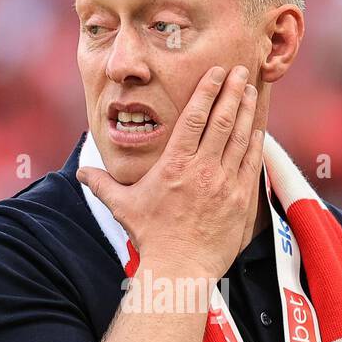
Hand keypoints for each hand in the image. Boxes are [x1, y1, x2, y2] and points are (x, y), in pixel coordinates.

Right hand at [78, 64, 264, 279]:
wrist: (180, 269)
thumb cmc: (151, 238)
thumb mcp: (123, 207)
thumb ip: (103, 185)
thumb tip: (82, 174)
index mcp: (174, 165)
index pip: (194, 118)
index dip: (208, 91)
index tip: (218, 73)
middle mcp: (202, 169)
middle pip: (222, 121)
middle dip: (234, 92)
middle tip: (241, 71)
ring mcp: (224, 184)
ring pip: (240, 138)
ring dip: (248, 112)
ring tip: (252, 91)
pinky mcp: (240, 200)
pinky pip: (251, 163)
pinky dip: (256, 143)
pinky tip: (258, 129)